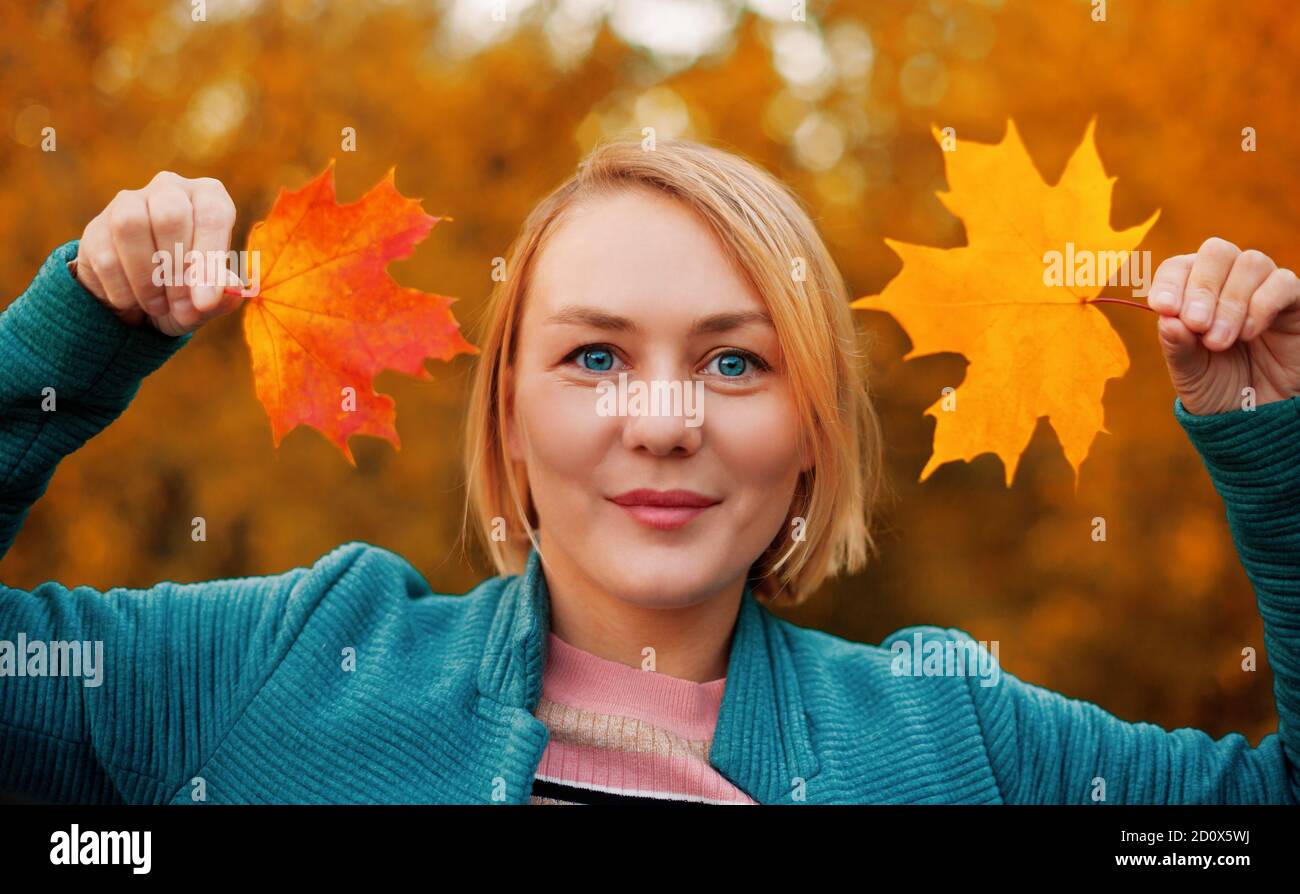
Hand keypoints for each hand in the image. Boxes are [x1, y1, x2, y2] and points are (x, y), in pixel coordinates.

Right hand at [72, 171, 244, 336]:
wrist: (139, 303)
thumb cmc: (186, 292)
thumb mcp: (209, 299)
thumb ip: (224, 294)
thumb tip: (229, 289)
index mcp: (207, 198)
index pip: (213, 214)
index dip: (210, 258)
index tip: (206, 300)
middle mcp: (169, 190)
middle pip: (171, 215)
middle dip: (178, 270)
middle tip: (183, 308)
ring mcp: (128, 203)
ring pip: (130, 226)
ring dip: (146, 278)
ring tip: (157, 307)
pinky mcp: (96, 229)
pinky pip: (105, 256)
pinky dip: (122, 290)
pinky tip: (132, 302)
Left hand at [1149, 238, 1299, 414]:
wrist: (1255, 416)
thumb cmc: (1216, 387)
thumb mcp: (1188, 372)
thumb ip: (1177, 345)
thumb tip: (1167, 318)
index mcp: (1192, 293)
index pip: (1179, 266)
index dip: (1170, 281)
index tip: (1163, 308)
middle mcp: (1228, 283)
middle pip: (1216, 252)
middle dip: (1202, 287)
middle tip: (1197, 324)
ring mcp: (1263, 289)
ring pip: (1251, 262)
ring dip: (1231, 301)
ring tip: (1219, 340)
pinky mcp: (1294, 303)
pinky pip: (1284, 283)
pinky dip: (1262, 304)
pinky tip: (1249, 333)